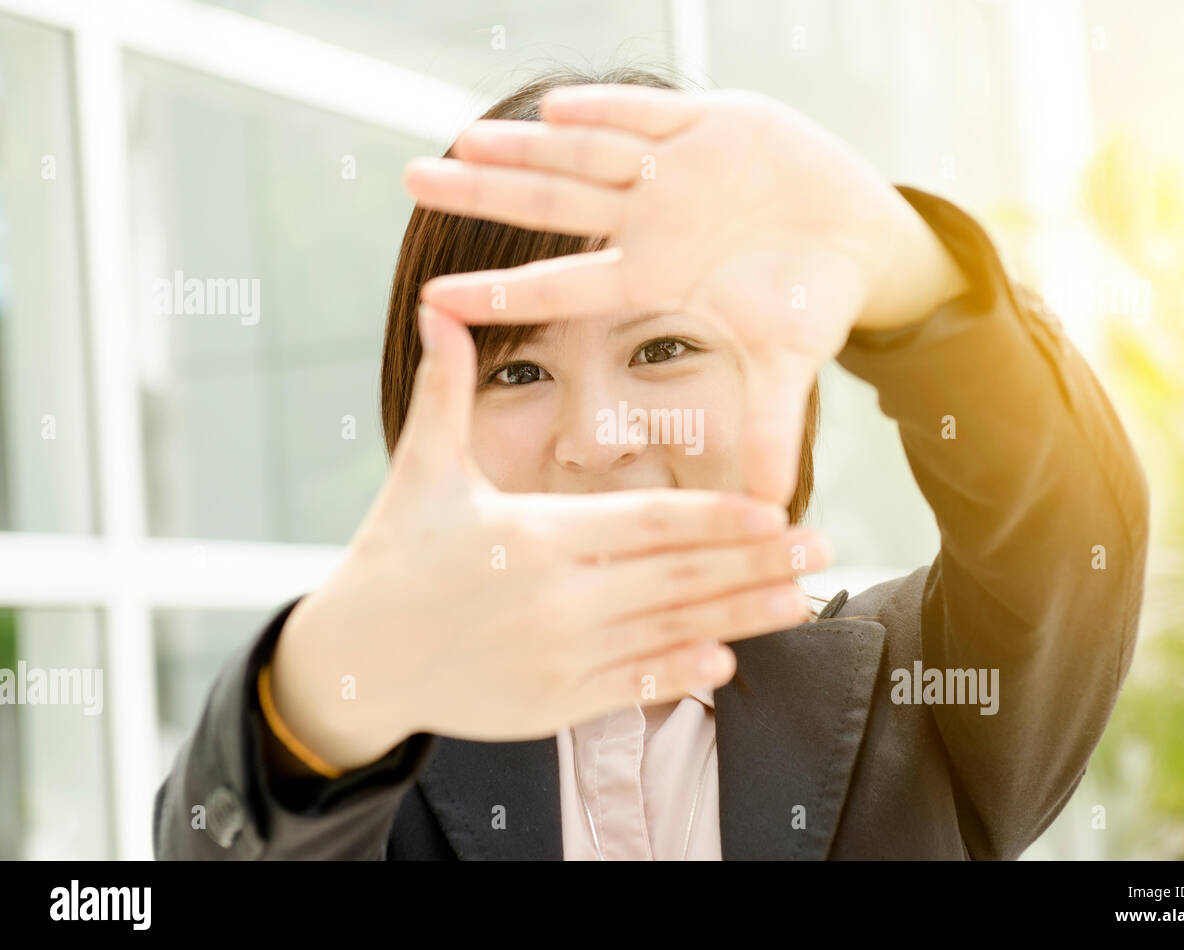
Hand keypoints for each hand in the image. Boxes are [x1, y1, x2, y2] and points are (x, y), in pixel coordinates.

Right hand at [270, 307, 830, 768]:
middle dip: (756, 564)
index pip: (649, 524)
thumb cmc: (395, 555)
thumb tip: (436, 305)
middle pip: (679, 579)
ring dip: (743, 618)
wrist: (355, 659)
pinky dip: (683, 673)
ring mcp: (559, 658)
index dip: (719, 519)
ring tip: (800, 601)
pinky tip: (727, 660)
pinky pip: (634, 687)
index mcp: (534, 536)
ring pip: (671, 633)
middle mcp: (557, 600)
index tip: (776, 511)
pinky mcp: (553, 705)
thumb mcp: (422, 468)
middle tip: (819, 548)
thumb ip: (443, 389)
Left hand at [405, 84, 967, 505]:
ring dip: (528, 144)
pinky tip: (558, 104)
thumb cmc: (808, 296)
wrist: (854, 231)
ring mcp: (676, 170)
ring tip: (464, 137)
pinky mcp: (712, 122)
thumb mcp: (785, 362)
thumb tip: (769, 508)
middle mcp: (650, 223)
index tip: (430, 298)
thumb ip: (771, 426)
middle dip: (485, 192)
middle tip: (410, 180)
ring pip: (585, 151)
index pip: (563, 288)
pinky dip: (611, 104)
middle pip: (552, 206)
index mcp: (653, 278)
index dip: (503, 293)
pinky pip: (649, 111)